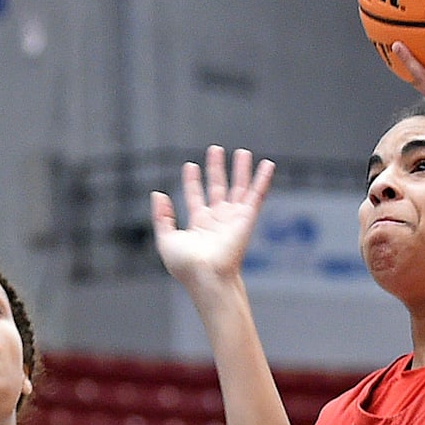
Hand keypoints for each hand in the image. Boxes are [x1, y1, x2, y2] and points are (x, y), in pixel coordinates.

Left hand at [151, 145, 273, 288]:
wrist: (206, 275)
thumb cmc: (186, 265)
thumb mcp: (166, 239)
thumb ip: (162, 216)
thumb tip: (157, 194)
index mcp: (199, 225)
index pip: (196, 196)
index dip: (193, 181)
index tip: (190, 165)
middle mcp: (217, 220)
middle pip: (218, 188)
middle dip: (216, 169)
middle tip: (215, 150)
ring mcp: (233, 218)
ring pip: (239, 188)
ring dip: (241, 170)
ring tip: (242, 152)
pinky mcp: (246, 218)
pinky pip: (256, 195)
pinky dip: (262, 180)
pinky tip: (267, 165)